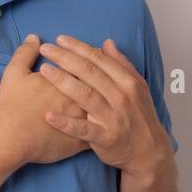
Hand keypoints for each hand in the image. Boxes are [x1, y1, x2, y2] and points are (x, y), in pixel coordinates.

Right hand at [0, 35, 90, 164]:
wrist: (10, 137)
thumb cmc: (12, 104)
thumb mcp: (14, 72)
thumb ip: (25, 53)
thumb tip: (34, 38)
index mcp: (67, 80)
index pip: (87, 66)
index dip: (89, 61)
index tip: (89, 57)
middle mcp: (80, 100)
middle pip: (98, 87)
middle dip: (101, 83)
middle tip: (99, 81)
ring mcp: (81, 122)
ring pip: (99, 113)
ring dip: (100, 108)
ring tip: (95, 105)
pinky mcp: (78, 143)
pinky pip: (93, 136)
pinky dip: (95, 131)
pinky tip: (94, 129)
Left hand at [38, 35, 169, 176]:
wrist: (148, 152)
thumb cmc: (139, 116)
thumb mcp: (138, 88)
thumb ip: (121, 64)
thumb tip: (106, 43)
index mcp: (127, 82)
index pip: (99, 59)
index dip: (78, 48)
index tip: (60, 39)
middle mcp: (121, 97)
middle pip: (89, 73)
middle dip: (65, 58)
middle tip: (45, 50)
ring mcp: (113, 117)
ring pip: (84, 95)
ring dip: (62, 81)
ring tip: (43, 71)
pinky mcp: (105, 138)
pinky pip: (82, 129)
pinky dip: (65, 123)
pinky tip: (48, 115)